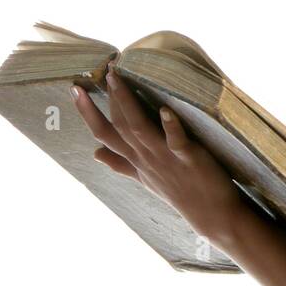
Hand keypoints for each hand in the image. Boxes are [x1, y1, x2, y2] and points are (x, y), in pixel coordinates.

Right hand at [70, 60, 244, 239]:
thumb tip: (95, 154)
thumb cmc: (179, 191)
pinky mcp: (189, 158)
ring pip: (140, 129)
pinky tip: (165, 109)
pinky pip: (177, 141)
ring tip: (119, 79)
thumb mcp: (144, 178)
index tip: (75, 89)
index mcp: (135, 160)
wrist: (210, 214)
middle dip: (108, 99)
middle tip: (101, 71)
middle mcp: (145, 158)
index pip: (104, 134)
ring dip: (128, 103)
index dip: (87, 113)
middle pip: (119, 127)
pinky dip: (170, 125)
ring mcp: (165, 158)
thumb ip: (120, 164)